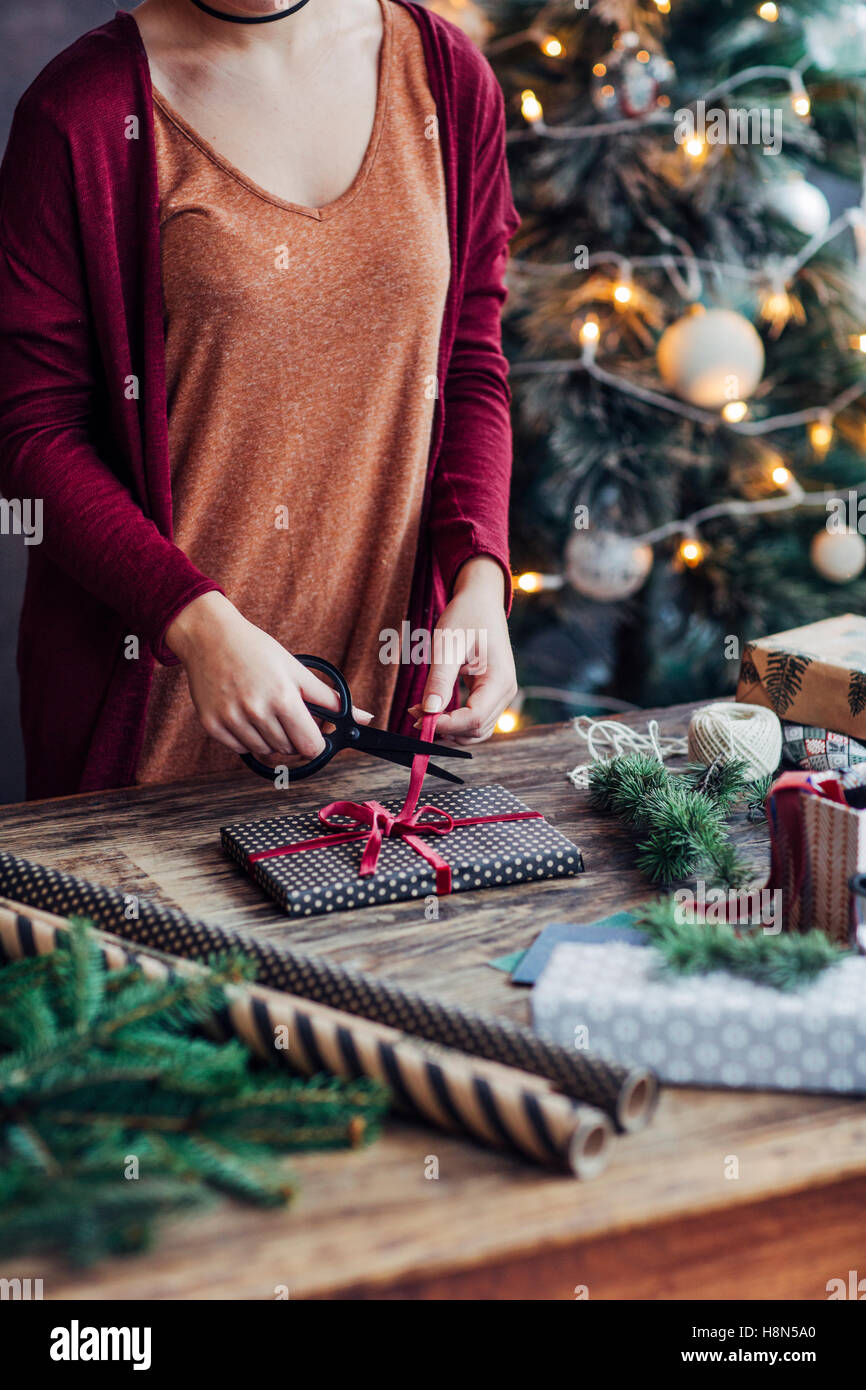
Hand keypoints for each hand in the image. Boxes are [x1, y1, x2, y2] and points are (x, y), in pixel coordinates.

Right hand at [165, 592, 371, 758]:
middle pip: (288, 750)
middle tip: (284, 712)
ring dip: (270, 738)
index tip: (313, 733)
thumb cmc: (256, 650)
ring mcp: (232, 720)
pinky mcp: (213, 726)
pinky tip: (244, 713)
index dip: (315, 742)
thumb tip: (365, 719)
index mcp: (283, 698)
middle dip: (292, 736)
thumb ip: (331, 700)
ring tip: (263, 709)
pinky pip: (240, 749)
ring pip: (264, 751)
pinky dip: (247, 738)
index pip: (310, 746)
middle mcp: (257, 712)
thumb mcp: (297, 671)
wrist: (210, 637)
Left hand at [408, 556, 516, 744]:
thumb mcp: (447, 646)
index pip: (475, 719)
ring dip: (450, 730)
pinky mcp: (491, 694)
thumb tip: (429, 712)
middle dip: (446, 729)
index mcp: (500, 680)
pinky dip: (455, 722)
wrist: (481, 600)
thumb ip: (439, 680)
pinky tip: (433, 712)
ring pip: (476, 731)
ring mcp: (501, 695)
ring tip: (421, 714)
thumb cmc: (466, 616)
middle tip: (414, 715)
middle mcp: (506, 692)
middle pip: (477, 730)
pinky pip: (475, 720)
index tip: (419, 720)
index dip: (447, 725)